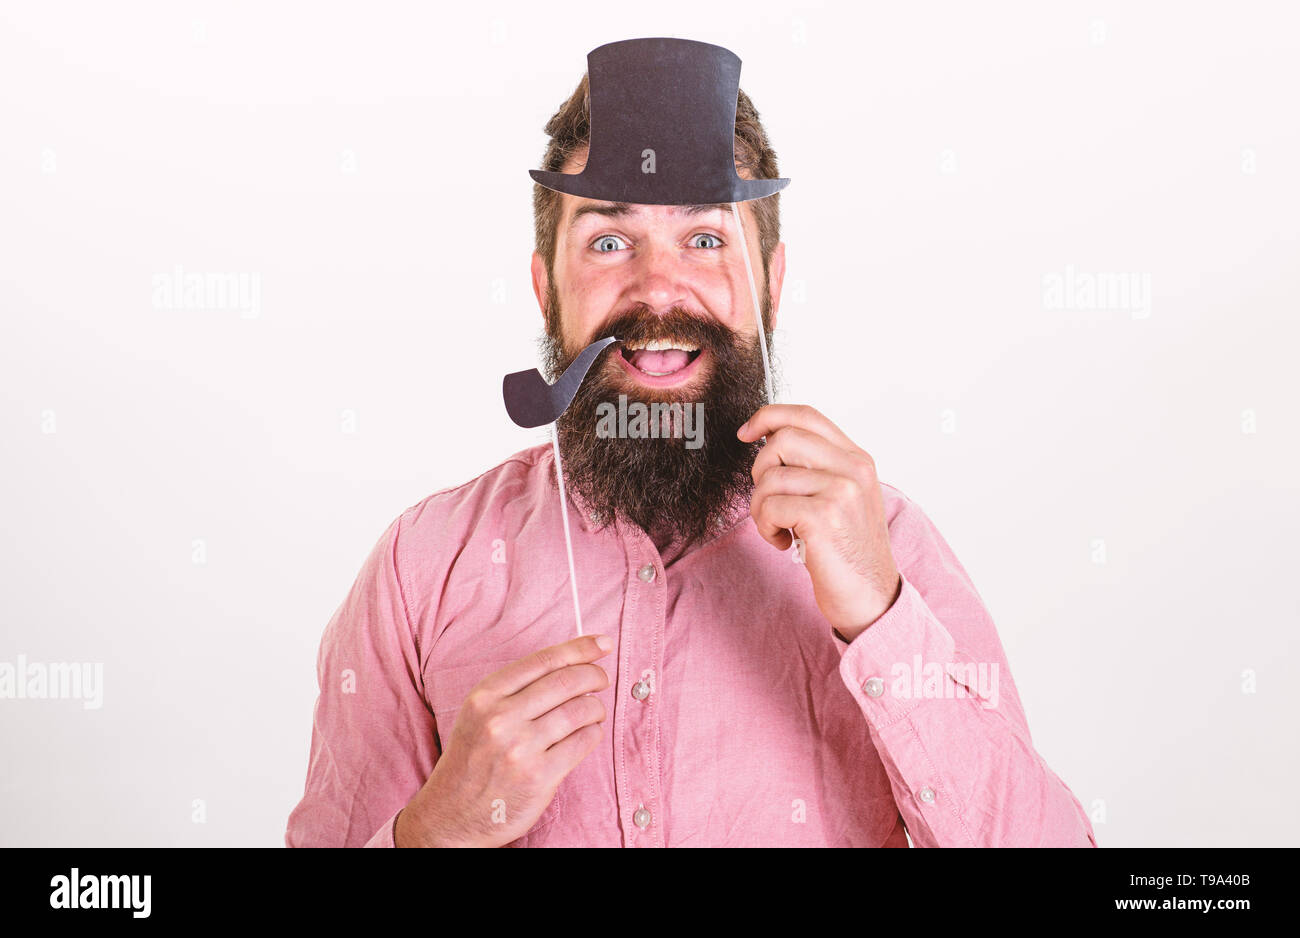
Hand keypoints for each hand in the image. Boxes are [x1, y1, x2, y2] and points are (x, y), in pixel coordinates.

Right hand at [395, 634, 611, 846]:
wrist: (449, 815)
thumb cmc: (471, 760)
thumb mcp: (478, 714)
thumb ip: (516, 689)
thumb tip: (571, 662)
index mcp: (484, 696)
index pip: (543, 661)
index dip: (579, 648)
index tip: (602, 644)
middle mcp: (500, 718)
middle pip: (566, 681)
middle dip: (594, 675)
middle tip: (601, 679)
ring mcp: (520, 749)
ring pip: (580, 710)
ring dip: (596, 707)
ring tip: (594, 710)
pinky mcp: (539, 777)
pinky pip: (583, 742)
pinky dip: (593, 733)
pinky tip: (588, 733)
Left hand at [738, 404, 901, 642]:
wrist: (872, 598)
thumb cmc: (847, 552)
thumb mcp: (842, 499)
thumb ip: (816, 468)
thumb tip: (769, 439)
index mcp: (857, 459)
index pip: (806, 415)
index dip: (768, 417)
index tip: (746, 435)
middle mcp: (854, 468)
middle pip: (782, 439)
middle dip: (760, 470)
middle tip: (770, 501)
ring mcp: (842, 491)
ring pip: (770, 476)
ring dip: (760, 507)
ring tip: (778, 528)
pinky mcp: (824, 516)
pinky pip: (769, 506)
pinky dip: (766, 527)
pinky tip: (784, 543)